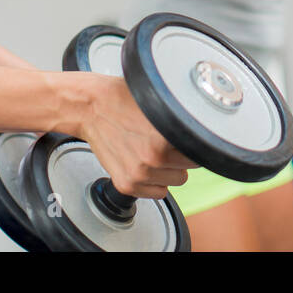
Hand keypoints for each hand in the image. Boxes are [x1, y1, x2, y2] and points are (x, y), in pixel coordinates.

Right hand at [76, 74, 198, 198]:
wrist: (90, 107)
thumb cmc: (122, 99)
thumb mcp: (159, 101)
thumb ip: (181, 118)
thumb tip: (201, 127)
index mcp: (164, 137)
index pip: (199, 152)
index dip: (193, 143)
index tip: (185, 138)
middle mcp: (152, 159)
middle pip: (189, 168)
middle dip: (181, 156)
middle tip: (166, 142)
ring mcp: (139, 174)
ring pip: (176, 182)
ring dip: (169, 170)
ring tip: (153, 151)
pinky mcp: (126, 185)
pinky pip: (158, 193)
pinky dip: (155, 181)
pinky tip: (145, 163)